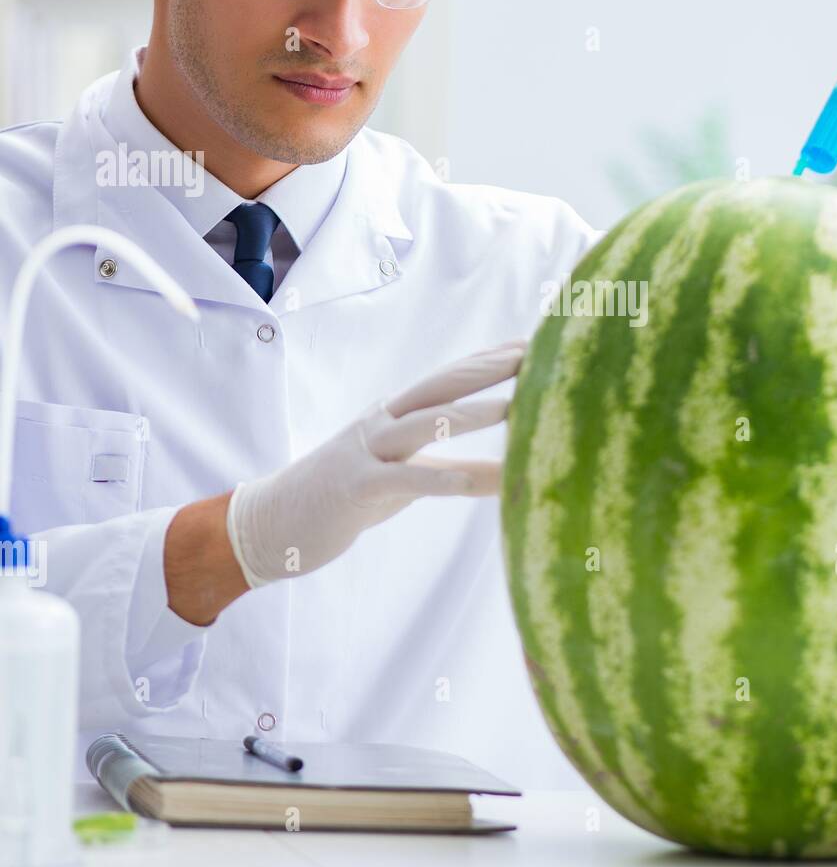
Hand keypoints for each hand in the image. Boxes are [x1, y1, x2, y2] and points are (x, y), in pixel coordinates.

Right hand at [226, 341, 525, 587]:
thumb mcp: (412, 481)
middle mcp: (383, 422)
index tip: (536, 344)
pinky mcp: (355, 488)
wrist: (271, 522)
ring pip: (423, 424)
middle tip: (535, 355)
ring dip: (470, 413)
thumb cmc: (351, 496)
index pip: (451, 377)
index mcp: (397, 414)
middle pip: (441, 386)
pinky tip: (470, 484)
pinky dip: (437, 479)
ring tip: (515, 406)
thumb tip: (517, 474)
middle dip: (488, 368)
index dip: (491, 359)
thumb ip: (461, 473)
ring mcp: (367, 451)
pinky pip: (401, 481)